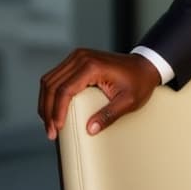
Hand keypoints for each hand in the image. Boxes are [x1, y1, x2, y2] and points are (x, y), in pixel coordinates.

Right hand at [38, 49, 160, 140]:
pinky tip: (52, 110)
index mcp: (92, 66)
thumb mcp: (129, 101)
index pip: (65, 90)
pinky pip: (55, 77)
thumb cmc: (139, 82)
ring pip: (49, 80)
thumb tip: (90, 129)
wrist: (145, 66)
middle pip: (52, 85)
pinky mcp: (76, 61)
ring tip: (49, 124)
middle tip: (51, 132)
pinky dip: (51, 94)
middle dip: (47, 110)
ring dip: (45, 103)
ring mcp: (77, 57)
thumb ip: (109, 115)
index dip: (57, 111)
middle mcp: (80, 58)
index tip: (57, 129)